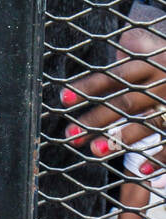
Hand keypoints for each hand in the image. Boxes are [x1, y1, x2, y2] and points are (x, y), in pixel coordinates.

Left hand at [65, 26, 165, 164]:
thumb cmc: (162, 56)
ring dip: (120, 140)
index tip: (63, 98)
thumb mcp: (148, 44)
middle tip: (70, 135)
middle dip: (96, 120)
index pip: (114, 77)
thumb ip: (122, 51)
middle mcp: (163, 83)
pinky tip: (142, 174)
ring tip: (94, 151)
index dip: (88, 87)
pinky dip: (160, 160)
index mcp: (150, 64)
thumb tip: (95, 58)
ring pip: (147, 124)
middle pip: (125, 103)